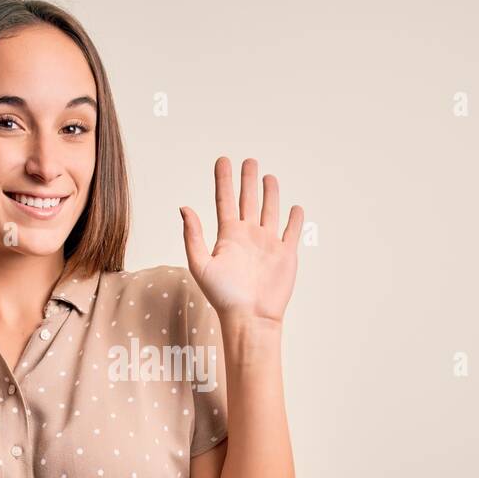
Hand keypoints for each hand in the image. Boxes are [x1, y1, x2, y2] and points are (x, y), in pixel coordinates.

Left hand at [179, 156, 302, 323]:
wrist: (250, 317)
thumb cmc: (223, 297)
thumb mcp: (201, 264)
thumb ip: (193, 236)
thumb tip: (184, 208)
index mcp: (228, 236)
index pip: (224, 201)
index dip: (223, 180)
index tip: (223, 160)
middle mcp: (248, 236)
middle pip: (248, 200)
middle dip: (248, 180)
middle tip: (249, 161)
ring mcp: (268, 244)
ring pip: (270, 211)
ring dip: (270, 194)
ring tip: (269, 176)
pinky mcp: (285, 254)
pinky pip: (291, 232)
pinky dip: (294, 219)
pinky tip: (294, 207)